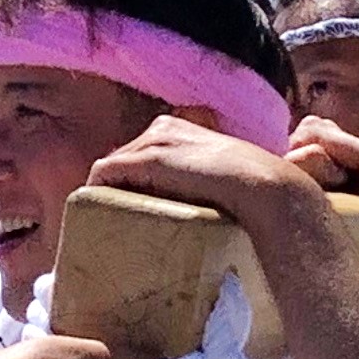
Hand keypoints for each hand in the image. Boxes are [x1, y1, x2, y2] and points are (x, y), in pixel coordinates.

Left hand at [87, 115, 318, 223]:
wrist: (264, 188)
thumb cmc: (254, 195)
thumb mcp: (222, 184)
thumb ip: (200, 190)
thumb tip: (190, 221)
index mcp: (181, 130)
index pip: (140, 158)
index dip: (131, 188)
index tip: (129, 217)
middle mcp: (162, 127)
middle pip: (122, 163)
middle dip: (115, 193)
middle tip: (110, 228)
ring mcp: (153, 140)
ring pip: (110, 171)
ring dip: (102, 199)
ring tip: (100, 231)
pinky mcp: (146, 158)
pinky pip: (103, 176)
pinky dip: (93, 198)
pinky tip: (94, 223)